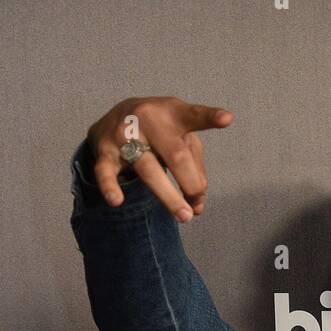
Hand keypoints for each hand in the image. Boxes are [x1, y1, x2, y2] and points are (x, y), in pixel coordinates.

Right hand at [86, 95, 233, 220]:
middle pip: (175, 156)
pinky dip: (110, 186)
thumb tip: (197, 207)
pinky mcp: (105, 151)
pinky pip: (106, 172)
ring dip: (169, 197)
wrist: (115, 118)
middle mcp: (147, 119)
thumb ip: (197, 171)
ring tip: (185, 216)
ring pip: (149, 170)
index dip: (209, 117)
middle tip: (197, 207)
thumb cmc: (161, 133)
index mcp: (172, 113)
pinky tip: (116, 201)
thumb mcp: (182, 139)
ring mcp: (124, 134)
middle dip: (191, 184)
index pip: (192, 115)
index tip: (226, 119)